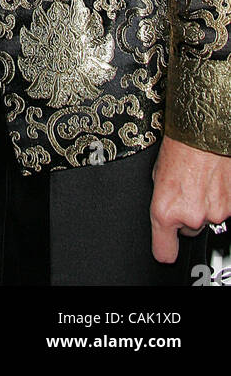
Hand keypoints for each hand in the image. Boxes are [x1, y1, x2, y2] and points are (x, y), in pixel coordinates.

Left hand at [150, 135, 230, 262]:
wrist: (205, 129)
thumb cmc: (180, 145)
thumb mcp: (158, 174)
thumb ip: (164, 200)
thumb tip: (167, 211)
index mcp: (166, 211)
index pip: (164, 251)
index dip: (165, 248)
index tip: (166, 248)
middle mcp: (191, 216)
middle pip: (189, 229)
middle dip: (187, 213)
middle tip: (187, 188)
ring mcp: (214, 212)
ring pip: (208, 218)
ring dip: (204, 202)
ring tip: (200, 177)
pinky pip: (224, 208)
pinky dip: (219, 196)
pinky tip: (212, 177)